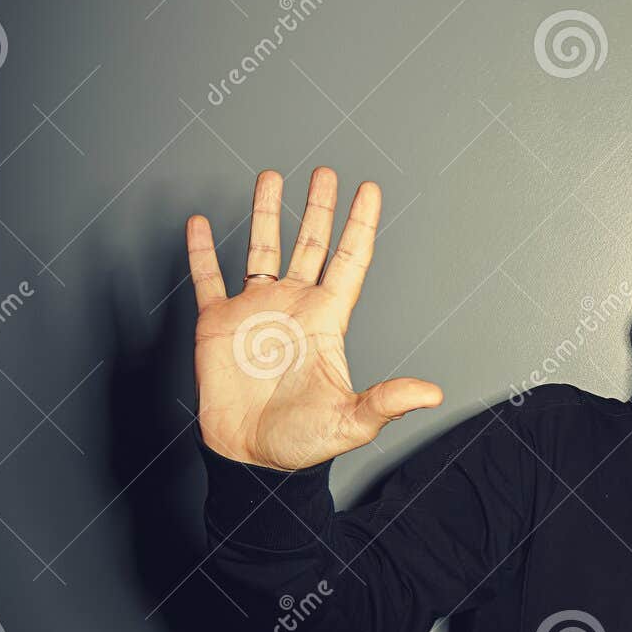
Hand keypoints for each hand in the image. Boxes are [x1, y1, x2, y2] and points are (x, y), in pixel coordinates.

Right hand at [188, 167, 442, 470]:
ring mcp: (256, 312)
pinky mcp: (218, 324)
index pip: (350, 261)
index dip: (360, 225)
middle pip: (310, 245)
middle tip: (326, 171)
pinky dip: (202, 251)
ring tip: (270, 177)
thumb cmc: (302, 443)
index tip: (369, 189)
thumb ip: (387, 401)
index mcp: (327, 320)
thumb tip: (431, 394)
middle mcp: (294, 307)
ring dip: (266, 213)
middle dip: (318, 208)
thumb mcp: (351, 422)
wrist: (253, 460)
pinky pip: (208, 278)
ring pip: (262, 250)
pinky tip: (200, 223)